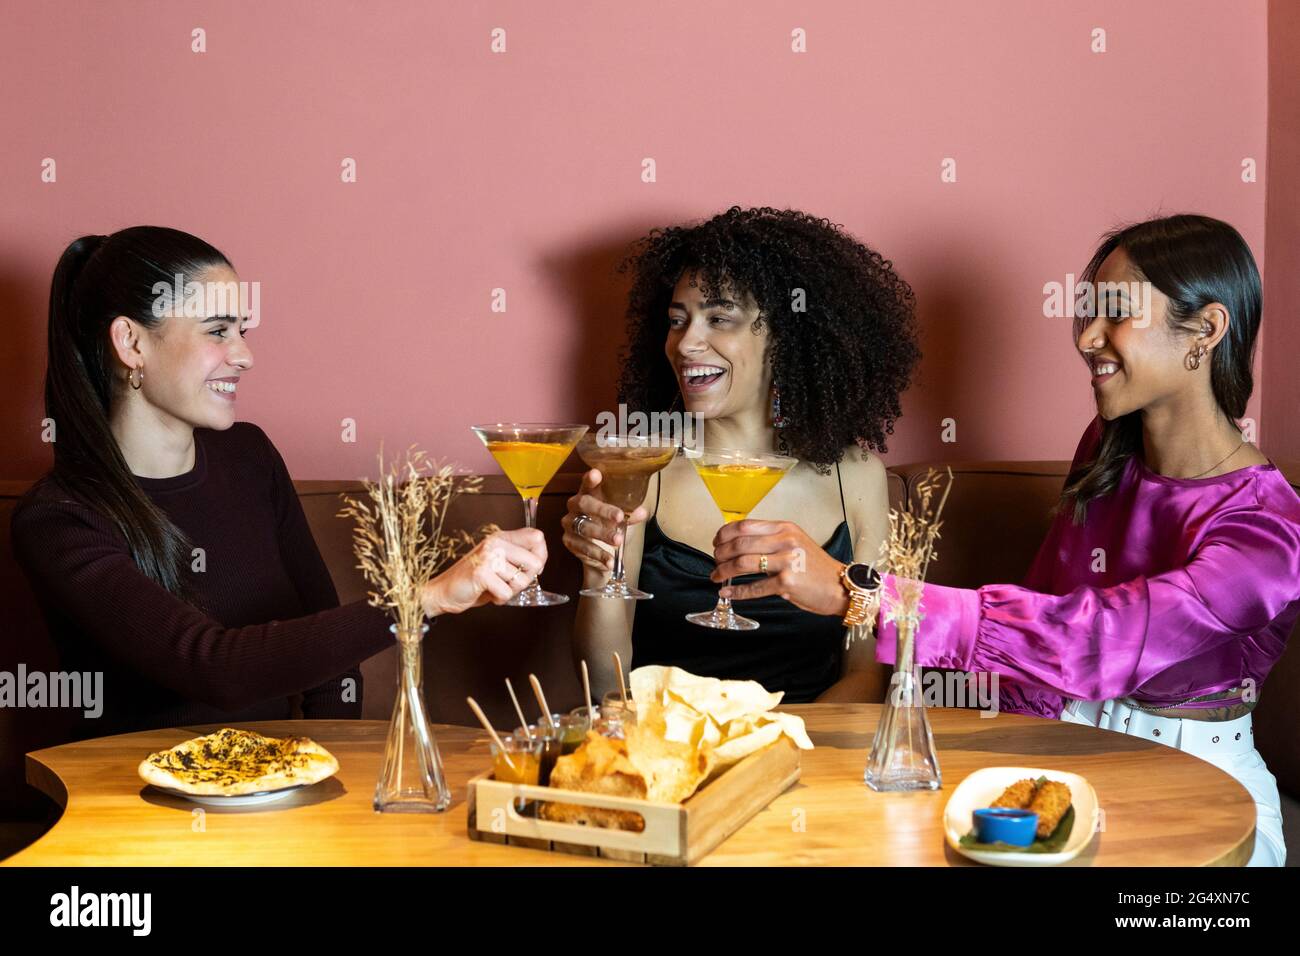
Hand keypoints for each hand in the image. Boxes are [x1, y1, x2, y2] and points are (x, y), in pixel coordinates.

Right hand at [422, 528, 546, 615]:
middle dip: (525, 580)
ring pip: (522, 581)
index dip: (541, 555)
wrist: (444, 591)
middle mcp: (495, 543)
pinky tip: (488, 593)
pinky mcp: (482, 572)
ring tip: (494, 587)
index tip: (528, 567)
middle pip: (535, 563)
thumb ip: (517, 557)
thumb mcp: (498, 562)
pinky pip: (507, 592)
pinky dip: (500, 599)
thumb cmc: (473, 580)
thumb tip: (540, 562)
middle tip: (507, 582)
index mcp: (500, 538)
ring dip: (510, 591)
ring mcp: (488, 556)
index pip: (537, 537)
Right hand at [560, 468, 648, 582]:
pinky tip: (610, 560)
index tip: (596, 474)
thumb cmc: (610, 527)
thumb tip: (642, 512)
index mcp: (588, 494)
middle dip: (603, 509)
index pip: (587, 484)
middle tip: (619, 517)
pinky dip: (599, 554)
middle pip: (584, 503)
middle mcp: (575, 506)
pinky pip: (583, 547)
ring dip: (603, 534)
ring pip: (584, 527)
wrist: (601, 555)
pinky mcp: (568, 541)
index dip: (590, 479)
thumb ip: (630, 514)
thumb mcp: (622, 520)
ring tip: (619, 541)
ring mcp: (570, 524)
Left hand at [710, 519, 850, 616]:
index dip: (724, 533)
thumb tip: (737, 541)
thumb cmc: (814, 566)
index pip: (745, 525)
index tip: (716, 542)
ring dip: (724, 571)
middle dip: (720, 554)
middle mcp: (785, 541)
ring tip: (716, 576)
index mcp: (785, 528)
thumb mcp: (795, 541)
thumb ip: (770, 538)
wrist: (839, 585)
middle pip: (740, 544)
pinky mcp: (787, 582)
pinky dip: (737, 591)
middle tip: (715, 561)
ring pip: (743, 563)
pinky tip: (727, 592)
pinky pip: (754, 587)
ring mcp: (787, 561)